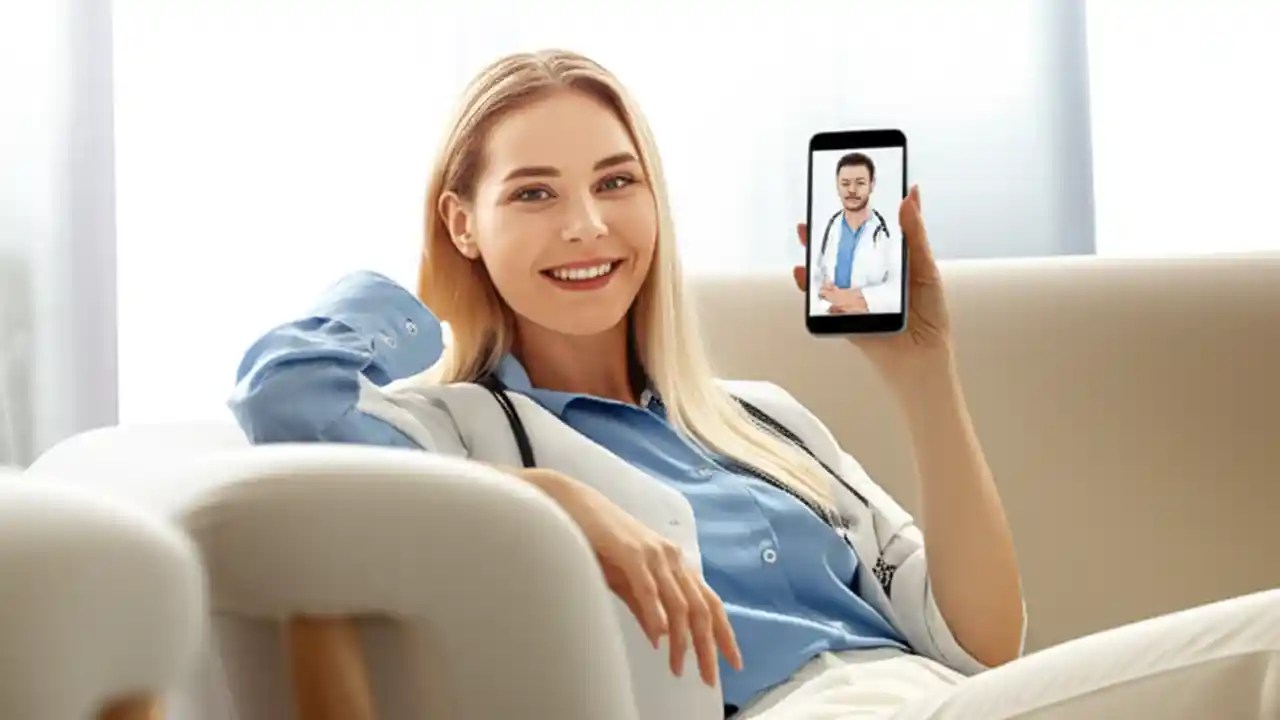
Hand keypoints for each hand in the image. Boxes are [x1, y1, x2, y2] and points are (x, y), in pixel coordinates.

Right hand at [516, 467, 743, 686]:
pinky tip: (660, 637)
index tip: (733, 661)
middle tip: (709, 677)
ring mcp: (653, 553)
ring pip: (680, 604)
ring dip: (682, 640)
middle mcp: (672, 557)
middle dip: (709, 646)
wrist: (573, 505)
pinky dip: (657, 614)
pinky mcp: (631, 552)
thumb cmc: (600, 541)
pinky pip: (649, 588)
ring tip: (679, 667)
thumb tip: (660, 637)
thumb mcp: (627, 580)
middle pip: (702, 608)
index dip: (724, 633)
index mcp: (675, 563)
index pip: (710, 602)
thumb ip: (645, 607)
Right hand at [792, 185, 952, 379]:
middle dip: (827, 229)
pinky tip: (801, 273)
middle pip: (843, 248)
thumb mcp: (925, 269)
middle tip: (815, 209)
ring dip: (813, 252)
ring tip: (805, 234)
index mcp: (890, 261)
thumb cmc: (929, 315)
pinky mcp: (842, 314)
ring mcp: (853, 294)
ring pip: (828, 269)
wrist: (921, 359)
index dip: (858, 212)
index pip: (871, 231)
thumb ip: (915, 235)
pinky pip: (821, 298)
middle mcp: (869, 276)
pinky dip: (807, 286)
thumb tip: (911, 196)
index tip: (847, 191)